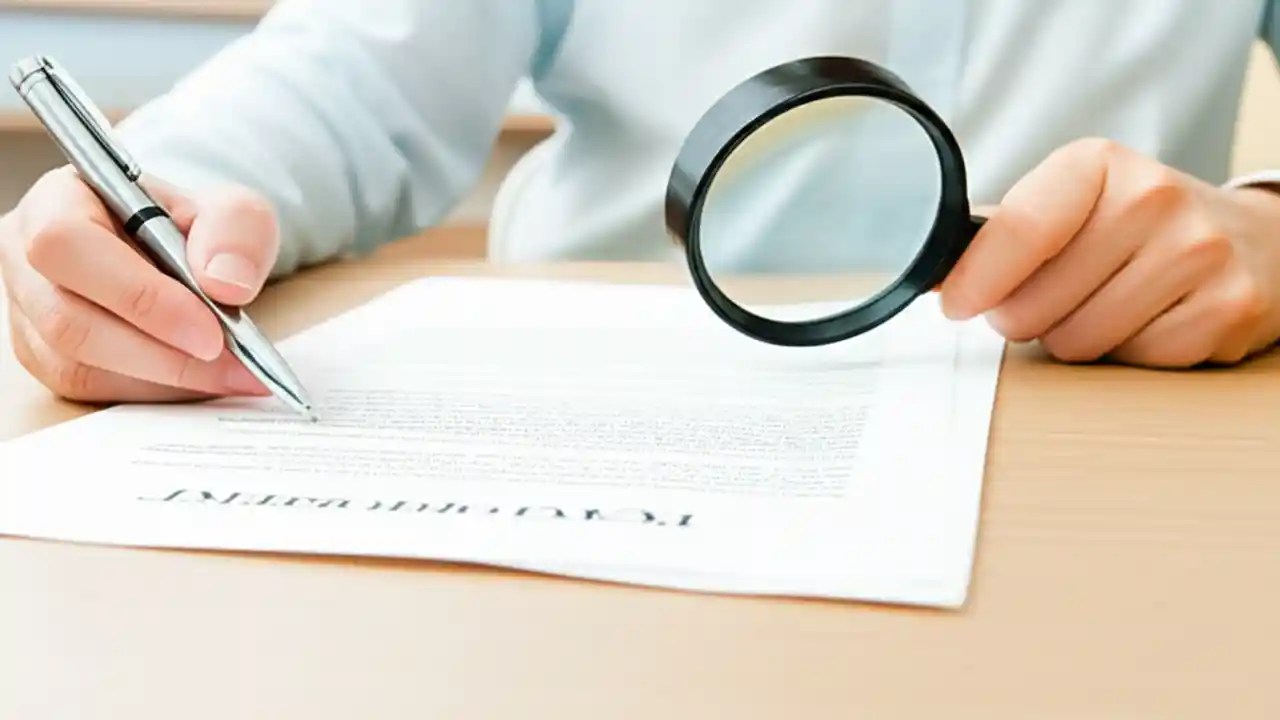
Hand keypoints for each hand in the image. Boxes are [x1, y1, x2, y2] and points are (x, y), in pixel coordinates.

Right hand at [0, 166, 279, 401]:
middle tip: (233, 363)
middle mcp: (29, 259)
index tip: (210, 331)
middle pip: (68, 320)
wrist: (191, 259)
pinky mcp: (47, 359)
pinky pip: (89, 390)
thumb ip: (237, 232)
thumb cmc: (197, 229)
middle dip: (161, 352)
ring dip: (163, 378)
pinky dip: (154, 391)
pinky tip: (202, 380)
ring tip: (231, 373)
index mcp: (59, 201)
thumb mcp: (233, 211)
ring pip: (76, 365)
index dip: (138, 295)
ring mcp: (30, 315)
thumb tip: (226, 284)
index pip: (69, 245)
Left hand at [940, 138, 1279, 367]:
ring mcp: (1198, 253)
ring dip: (1076, 338)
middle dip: (1026, 316)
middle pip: (1036, 304)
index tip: (956, 303)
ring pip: (1079, 341)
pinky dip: (1129, 355)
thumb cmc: (1137, 227)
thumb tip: (932, 271)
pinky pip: (1134, 362)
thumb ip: (1004, 234)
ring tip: (1106, 304)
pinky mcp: (1229, 308)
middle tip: (1055, 299)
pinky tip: (1151, 319)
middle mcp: (1154, 198)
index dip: (976, 280)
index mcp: (1098, 164)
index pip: (1020, 229)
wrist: (1252, 239)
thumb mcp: (1071, 203)